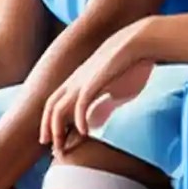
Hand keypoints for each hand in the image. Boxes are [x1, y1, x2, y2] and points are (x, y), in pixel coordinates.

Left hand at [41, 22, 154, 154]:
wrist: (140, 42)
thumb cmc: (130, 66)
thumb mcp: (112, 92)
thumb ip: (101, 106)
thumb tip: (94, 122)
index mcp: (77, 82)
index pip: (54, 104)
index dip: (50, 121)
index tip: (53, 139)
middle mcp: (74, 81)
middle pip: (50, 107)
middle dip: (47, 128)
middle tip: (49, 146)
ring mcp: (82, 80)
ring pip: (59, 108)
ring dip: (57, 128)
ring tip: (60, 145)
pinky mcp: (95, 80)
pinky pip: (81, 103)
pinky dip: (79, 119)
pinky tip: (84, 133)